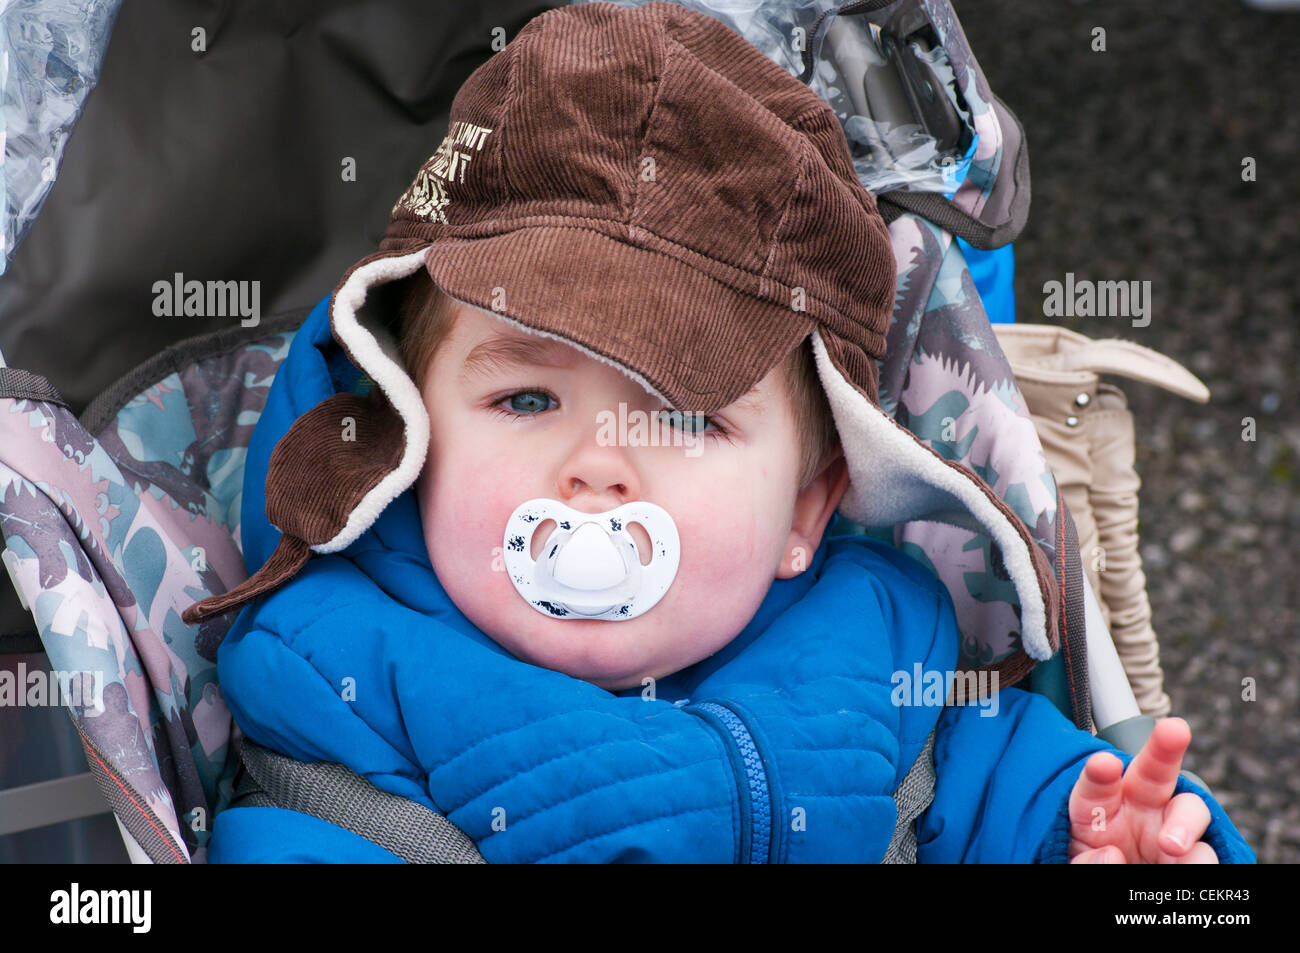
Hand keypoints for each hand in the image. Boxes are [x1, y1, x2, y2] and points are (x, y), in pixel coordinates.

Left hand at [1068, 717, 1218, 863]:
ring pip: (1190, 811)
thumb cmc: (1096, 866)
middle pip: (1154, 771)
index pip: (1096, 785)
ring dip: (1184, 824)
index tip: (1102, 764)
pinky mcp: (1196, 856)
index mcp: (1099, 806)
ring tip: (1170, 845)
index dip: (1100, 772)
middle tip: (1174, 730)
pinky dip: (1200, 861)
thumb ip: (1085, 860)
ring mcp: (1172, 830)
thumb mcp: (1079, 864)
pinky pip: (1206, 853)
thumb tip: (1110, 856)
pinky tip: (1189, 867)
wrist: (1127, 896)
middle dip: (1164, 746)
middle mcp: (1139, 808)